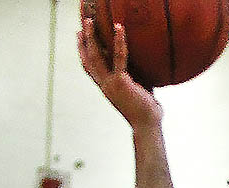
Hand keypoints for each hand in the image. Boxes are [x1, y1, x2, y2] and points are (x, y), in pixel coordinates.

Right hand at [78, 3, 162, 128]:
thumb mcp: (136, 91)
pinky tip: (119, 27)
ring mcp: (111, 84)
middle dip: (83, 38)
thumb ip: (134, 78)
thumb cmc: (147, 111)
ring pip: (95, 55)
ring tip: (91, 20)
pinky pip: (119, 57)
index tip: (80, 34)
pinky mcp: (121, 82)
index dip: (82, 50)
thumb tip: (144, 65)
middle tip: (84, 21)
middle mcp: (104, 85)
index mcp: (105, 87)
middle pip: (88, 57)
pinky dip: (119, 41)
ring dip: (92, 36)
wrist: (148, 126)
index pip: (88, 67)